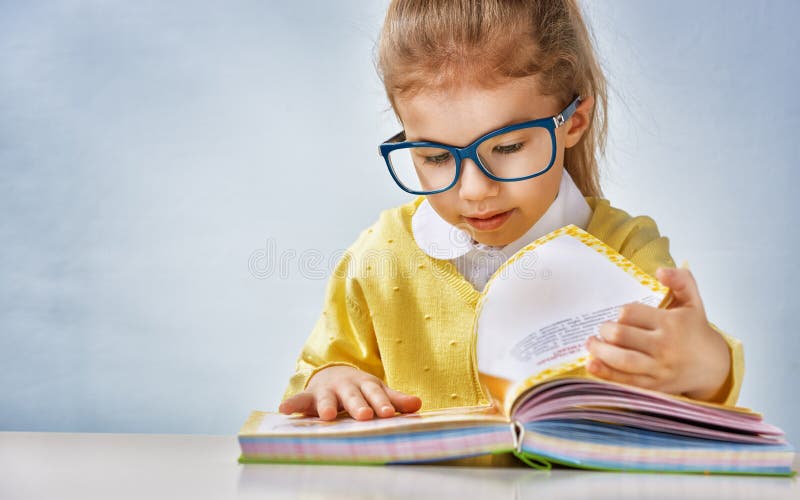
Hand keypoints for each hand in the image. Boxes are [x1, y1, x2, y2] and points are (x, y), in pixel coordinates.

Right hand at [278, 365, 422, 420]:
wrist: (334, 373)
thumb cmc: (360, 389)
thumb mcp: (377, 391)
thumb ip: (395, 399)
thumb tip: (418, 404)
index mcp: (365, 385)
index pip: (375, 394)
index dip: (382, 403)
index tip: (388, 414)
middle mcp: (346, 387)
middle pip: (353, 396)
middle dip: (358, 406)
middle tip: (364, 416)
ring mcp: (327, 391)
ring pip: (327, 399)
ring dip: (326, 406)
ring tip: (327, 415)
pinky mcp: (309, 396)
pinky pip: (300, 400)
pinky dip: (292, 404)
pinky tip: (284, 409)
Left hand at [585, 267, 730, 400]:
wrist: (713, 366)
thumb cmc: (695, 330)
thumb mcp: (692, 301)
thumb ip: (680, 280)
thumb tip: (660, 271)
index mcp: (671, 323)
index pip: (632, 313)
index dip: (621, 313)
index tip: (620, 316)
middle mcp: (665, 346)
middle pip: (622, 335)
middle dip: (605, 331)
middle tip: (602, 329)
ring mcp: (659, 369)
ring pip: (621, 360)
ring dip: (599, 351)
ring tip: (591, 344)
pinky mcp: (654, 386)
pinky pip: (625, 381)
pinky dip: (605, 373)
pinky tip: (592, 364)